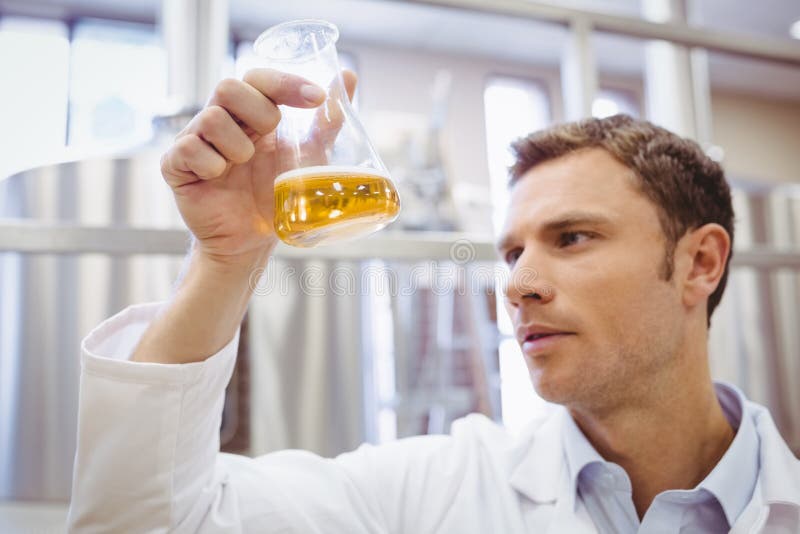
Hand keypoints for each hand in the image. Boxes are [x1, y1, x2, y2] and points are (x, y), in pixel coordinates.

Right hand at [161, 68, 357, 264]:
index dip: (285, 83)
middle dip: (259, 112)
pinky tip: (219, 178)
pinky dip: (212, 165)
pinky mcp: (176, 166)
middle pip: (227, 87)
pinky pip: (189, 149)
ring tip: (244, 167)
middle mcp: (220, 120)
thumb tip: (348, 76)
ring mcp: (195, 140)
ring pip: (211, 118)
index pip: (258, 78)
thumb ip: (325, 121)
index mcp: (249, 113)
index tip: (316, 98)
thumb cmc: (277, 195)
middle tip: (270, 138)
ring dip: (238, 146)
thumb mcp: (309, 157)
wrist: (253, 241)